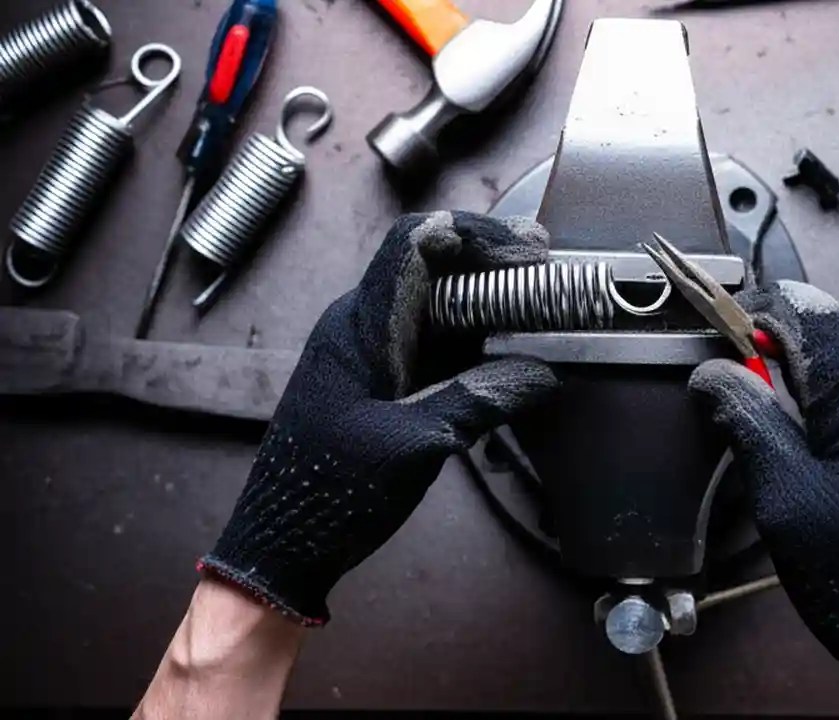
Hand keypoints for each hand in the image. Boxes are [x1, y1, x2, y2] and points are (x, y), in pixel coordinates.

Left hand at [200, 212, 559, 624]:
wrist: (281, 545)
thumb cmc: (327, 494)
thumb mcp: (414, 447)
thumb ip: (478, 402)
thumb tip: (540, 374)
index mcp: (358, 326)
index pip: (413, 243)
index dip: (475, 234)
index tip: (529, 248)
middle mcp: (361, 327)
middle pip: (432, 269)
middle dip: (493, 267)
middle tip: (547, 276)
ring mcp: (370, 355)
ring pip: (436, 308)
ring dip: (487, 307)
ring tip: (539, 315)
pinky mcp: (379, 383)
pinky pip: (432, 345)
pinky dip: (473, 344)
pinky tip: (508, 360)